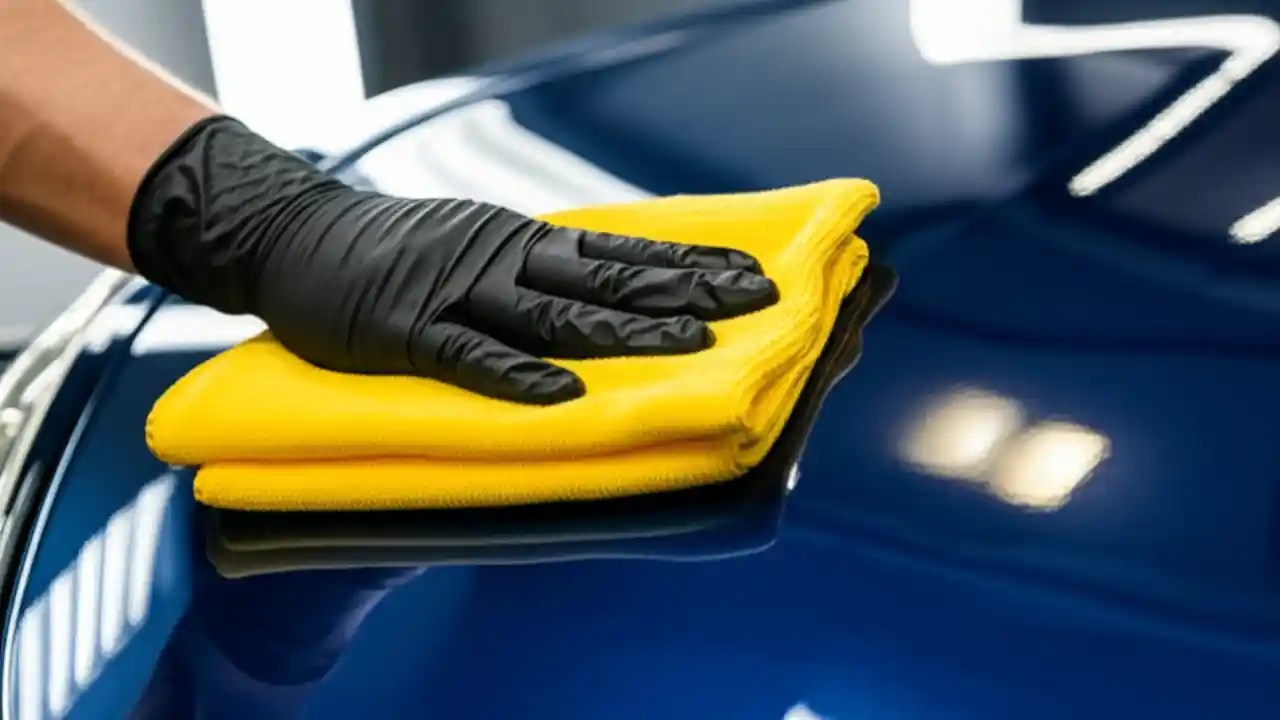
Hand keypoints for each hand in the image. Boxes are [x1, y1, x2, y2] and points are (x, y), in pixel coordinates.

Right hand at [129, 118, 777, 402]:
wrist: (294, 234)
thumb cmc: (395, 252)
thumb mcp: (476, 246)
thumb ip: (533, 273)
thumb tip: (603, 300)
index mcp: (522, 242)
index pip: (623, 252)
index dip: (688, 264)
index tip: (751, 274)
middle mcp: (504, 259)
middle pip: (608, 280)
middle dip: (684, 294)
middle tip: (756, 305)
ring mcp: (457, 292)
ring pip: (555, 315)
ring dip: (624, 333)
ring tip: (690, 347)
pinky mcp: (408, 330)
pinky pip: (469, 357)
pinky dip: (516, 376)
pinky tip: (562, 396)